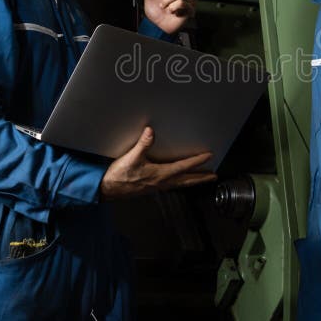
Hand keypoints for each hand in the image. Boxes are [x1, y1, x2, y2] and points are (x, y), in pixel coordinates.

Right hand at [100, 126, 216, 199]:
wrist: (108, 189)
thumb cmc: (120, 175)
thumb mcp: (132, 157)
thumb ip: (143, 144)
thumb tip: (150, 131)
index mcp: (160, 175)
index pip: (183, 167)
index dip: (197, 161)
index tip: (209, 156)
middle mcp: (162, 182)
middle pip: (186, 180)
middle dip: (201, 177)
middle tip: (213, 176)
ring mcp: (157, 186)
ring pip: (180, 184)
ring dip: (192, 180)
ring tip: (201, 178)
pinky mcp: (152, 188)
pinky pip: (171, 185)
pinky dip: (180, 182)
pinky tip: (178, 180)